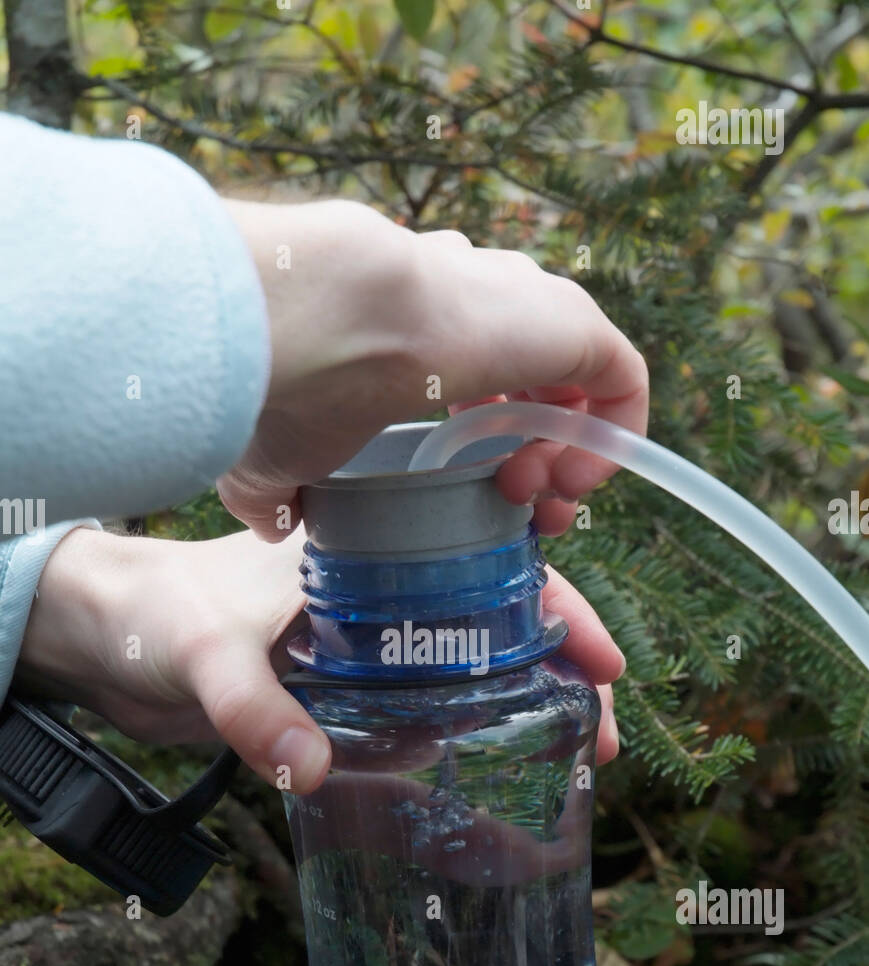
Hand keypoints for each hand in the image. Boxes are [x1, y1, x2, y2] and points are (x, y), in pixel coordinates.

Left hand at [15, 527, 622, 790]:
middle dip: (560, 673)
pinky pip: (429, 707)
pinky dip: (469, 736)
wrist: (114, 637)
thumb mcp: (207, 654)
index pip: (493, 568)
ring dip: (526, 708)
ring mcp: (375, 641)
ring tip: (571, 762)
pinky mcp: (353, 685)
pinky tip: (497, 777)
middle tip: (599, 739)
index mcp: (375, 549)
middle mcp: (388, 592)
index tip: (605, 664)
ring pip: (474, 667)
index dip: (559, 611)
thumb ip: (253, 707)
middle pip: (501, 623)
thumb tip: (309, 768)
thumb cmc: (160, 613)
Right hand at [217, 200, 647, 539]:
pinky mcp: (575, 324)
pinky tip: (569, 485)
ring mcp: (530, 307)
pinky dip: (612, 440)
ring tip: (531, 501)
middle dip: (530, 457)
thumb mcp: (275, 453)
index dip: (484, 445)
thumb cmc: (289, 381)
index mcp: (415, 320)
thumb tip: (270, 525)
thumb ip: (273, 490)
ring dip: (563, 456)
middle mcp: (478, 302)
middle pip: (532, 383)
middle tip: (511, 508)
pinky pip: (623, 382)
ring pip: (577, 385)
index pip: (472, 376)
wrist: (324, 320)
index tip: (475, 500)